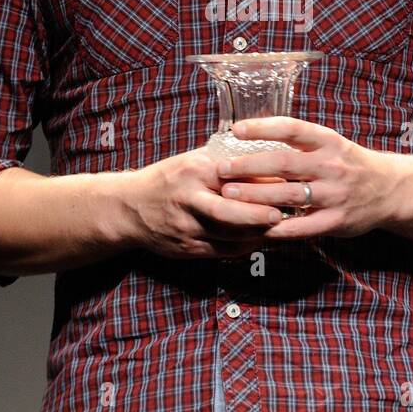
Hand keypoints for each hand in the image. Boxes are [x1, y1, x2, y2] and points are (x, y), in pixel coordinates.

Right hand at [120, 147, 283, 259]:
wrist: (128, 209)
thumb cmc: (167, 180)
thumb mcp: (191, 161)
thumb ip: (223, 161)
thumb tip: (264, 160)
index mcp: (194, 171)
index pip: (234, 177)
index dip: (260, 183)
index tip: (283, 184)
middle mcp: (189, 200)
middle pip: (231, 212)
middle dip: (259, 215)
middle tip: (281, 215)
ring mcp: (187, 227)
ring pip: (230, 236)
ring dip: (257, 233)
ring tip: (277, 228)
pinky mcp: (187, 249)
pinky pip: (224, 251)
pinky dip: (244, 246)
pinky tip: (256, 239)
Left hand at [216, 117, 408, 239]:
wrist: (391, 190)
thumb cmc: (349, 164)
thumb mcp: (330, 145)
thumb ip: (299, 142)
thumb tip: (253, 135)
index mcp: (328, 141)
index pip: (292, 129)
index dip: (262, 127)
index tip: (235, 130)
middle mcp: (331, 165)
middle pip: (284, 163)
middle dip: (249, 166)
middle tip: (221, 169)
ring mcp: (334, 195)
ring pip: (288, 195)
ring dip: (255, 196)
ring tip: (228, 195)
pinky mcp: (336, 221)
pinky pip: (300, 226)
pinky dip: (276, 226)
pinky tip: (255, 226)